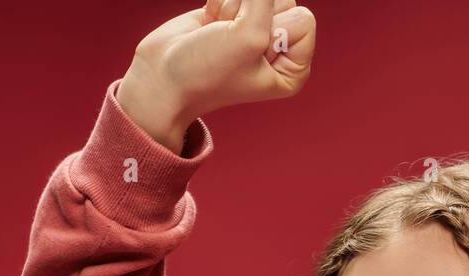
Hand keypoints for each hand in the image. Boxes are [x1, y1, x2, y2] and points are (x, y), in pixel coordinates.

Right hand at [116, 0, 316, 152]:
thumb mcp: (248, 36)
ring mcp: (258, 30)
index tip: (248, 52)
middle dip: (251, 14)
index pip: (304, 19)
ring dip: (234, 6)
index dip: (272, 28)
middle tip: (230, 41)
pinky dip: (221, 0)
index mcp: (294, 69)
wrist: (164, 75)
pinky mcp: (236, 15)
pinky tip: (212, 22)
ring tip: (220, 33)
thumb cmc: (208, 70)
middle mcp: (281, 49)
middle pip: (285, 0)